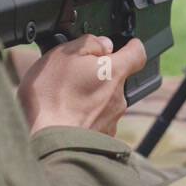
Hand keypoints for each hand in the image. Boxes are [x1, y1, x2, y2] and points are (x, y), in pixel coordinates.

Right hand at [17, 35, 146, 136]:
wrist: (47, 142)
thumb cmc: (52, 97)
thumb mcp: (63, 55)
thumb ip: (89, 44)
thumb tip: (105, 44)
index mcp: (114, 72)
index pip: (138, 53)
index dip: (132, 46)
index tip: (126, 45)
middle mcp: (119, 97)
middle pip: (116, 79)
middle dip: (100, 76)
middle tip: (73, 77)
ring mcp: (112, 120)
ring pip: (105, 102)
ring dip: (90, 98)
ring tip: (64, 100)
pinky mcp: (102, 139)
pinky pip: (96, 122)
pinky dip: (84, 118)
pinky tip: (65, 118)